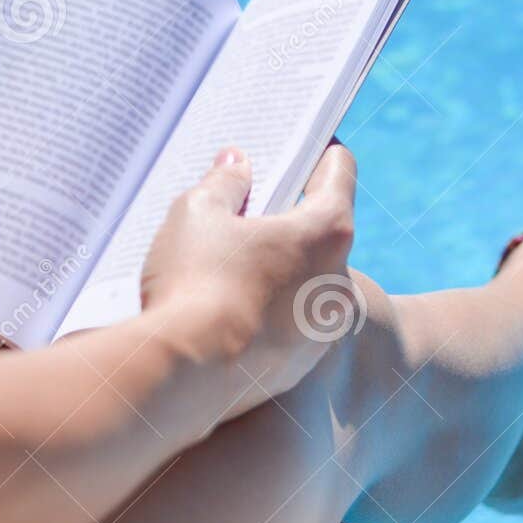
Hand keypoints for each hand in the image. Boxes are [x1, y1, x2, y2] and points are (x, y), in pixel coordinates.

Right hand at [140, 143, 357, 409]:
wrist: (183, 378)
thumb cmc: (195, 284)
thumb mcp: (197, 215)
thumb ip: (223, 183)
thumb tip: (236, 164)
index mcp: (327, 231)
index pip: (339, 173)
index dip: (320, 152)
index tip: (303, 144)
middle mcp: (339, 280)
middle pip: (322, 231)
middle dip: (288, 217)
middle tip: (249, 207)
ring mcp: (324, 330)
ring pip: (306, 283)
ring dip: (279, 269)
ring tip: (228, 262)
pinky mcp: (301, 367)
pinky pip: (289, 327)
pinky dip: (268, 314)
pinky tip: (226, 310)